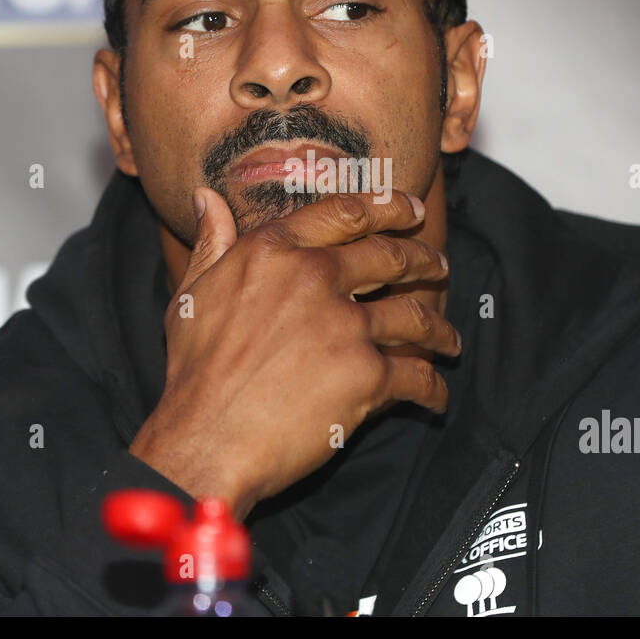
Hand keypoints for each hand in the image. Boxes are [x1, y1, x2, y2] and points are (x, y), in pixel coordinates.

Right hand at [128, 187, 457, 520]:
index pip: (345, 212)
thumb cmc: (194, 371)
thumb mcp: (191, 294)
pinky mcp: (367, 375)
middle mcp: (315, 277)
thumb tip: (207, 199)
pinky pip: (415, 375)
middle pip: (390, 256)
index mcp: (275, 252)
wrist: (205, 439)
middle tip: (438, 267)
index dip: (387, 207)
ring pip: (414, 315)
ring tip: (448, 337)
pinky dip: (432, 388)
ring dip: (439, 327)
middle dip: (424, 260)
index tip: (410, 209)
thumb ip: (213, 243)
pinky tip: (435, 396)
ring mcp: (346, 325)